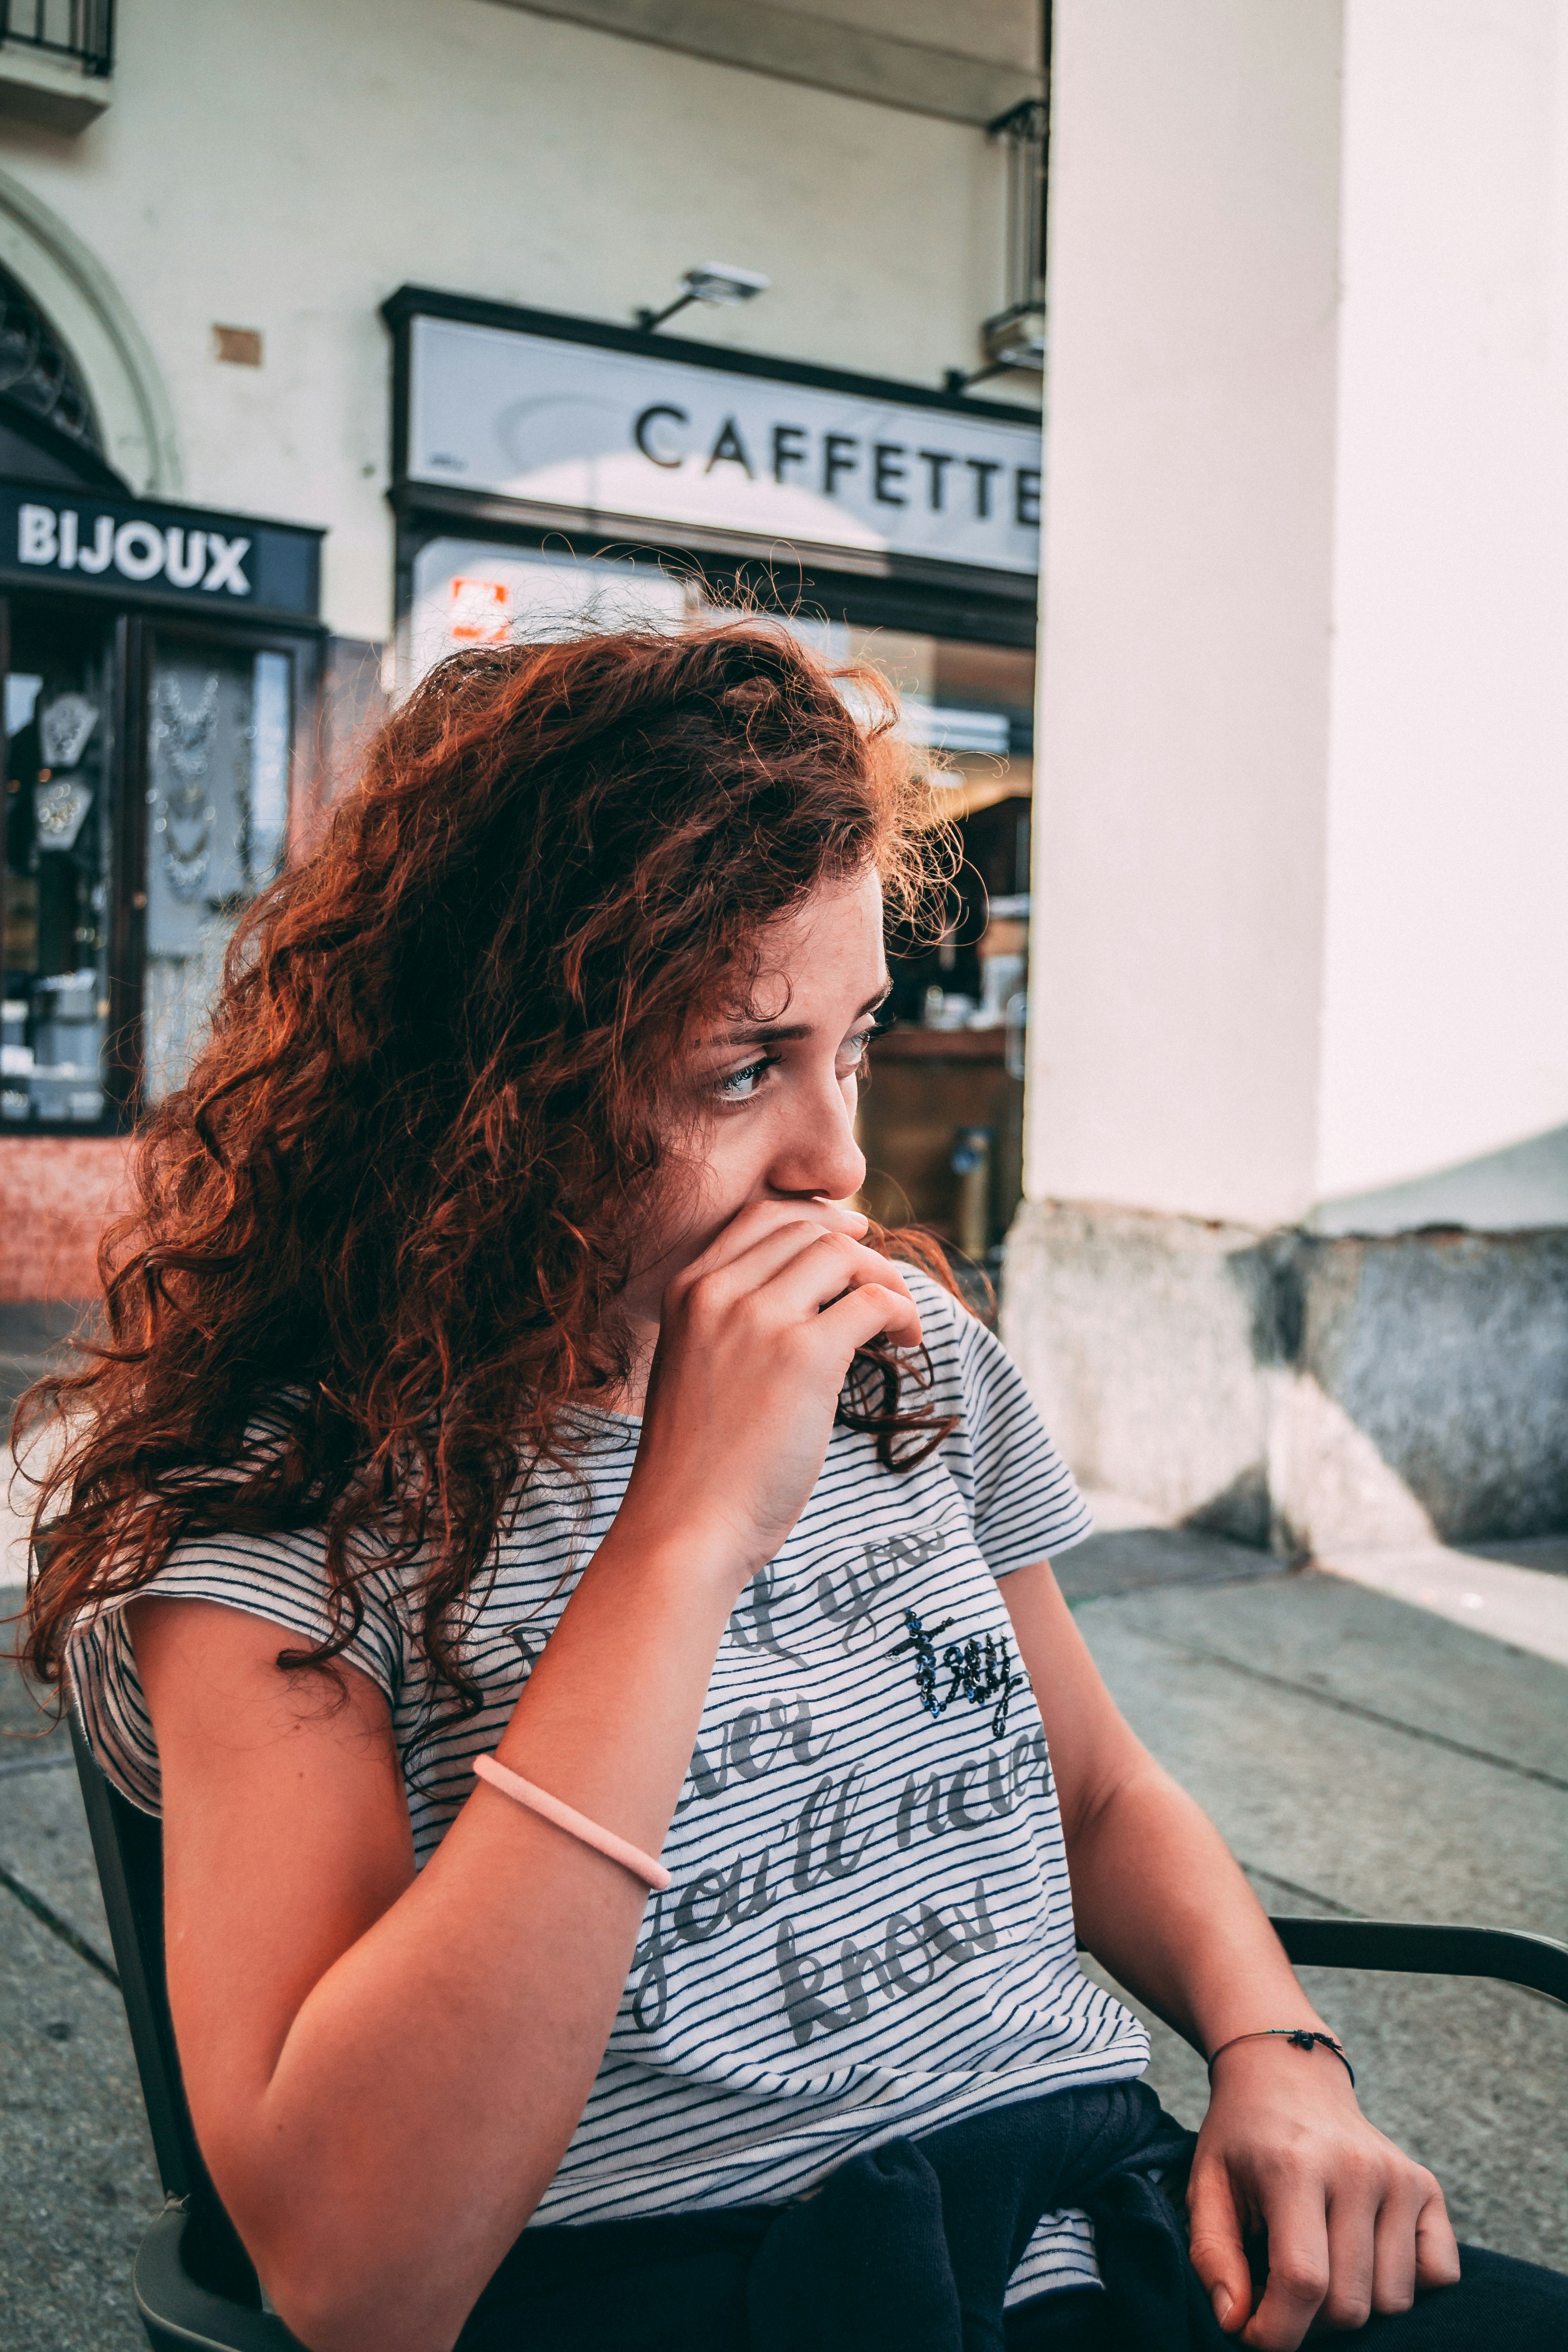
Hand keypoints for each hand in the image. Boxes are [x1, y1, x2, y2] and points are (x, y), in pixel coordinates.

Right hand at [616, 1199, 921, 1592]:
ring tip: (898, 1321)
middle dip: (858, 1250)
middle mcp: (716, 1291)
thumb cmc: (694, 1466)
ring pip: (843, 1254)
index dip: (817, 1220)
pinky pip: (873, 1302)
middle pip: (808, 1230)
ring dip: (886, 1278)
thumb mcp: (691, 1368)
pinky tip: (906, 1341)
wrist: (684, 1528)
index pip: (761, 1217)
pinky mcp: (804, 1356)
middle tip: (885, 1286)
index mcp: (685, 1291)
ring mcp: (758, 1318)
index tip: (852, 1240)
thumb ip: (727, 1324)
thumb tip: (800, 1300)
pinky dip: (902, 1312)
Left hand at [1186, 2037, 1459, 2346]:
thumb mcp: (1206, 2186)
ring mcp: (1400, 2178)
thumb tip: (1235, 2323)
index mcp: (1296, 2166)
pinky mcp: (1428, 2187)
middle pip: (1350, 2304)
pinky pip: (1438, 2275)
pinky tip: (1364, 2253)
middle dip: (1310, 2320)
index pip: (1302, 2282)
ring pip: (1394, 2301)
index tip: (1251, 2333)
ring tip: (1319, 2265)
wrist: (1286, 2073)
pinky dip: (1404, 2283)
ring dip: (1354, 2303)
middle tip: (1280, 2288)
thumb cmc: (1242, 2138)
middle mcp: (1358, 2170)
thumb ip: (1213, 2257)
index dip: (1276, 2331)